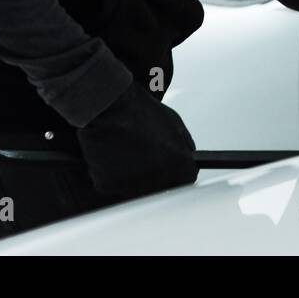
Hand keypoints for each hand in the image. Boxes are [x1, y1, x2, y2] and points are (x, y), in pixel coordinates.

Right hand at [75, 81, 197, 200]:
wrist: (109, 107)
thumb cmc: (140, 111)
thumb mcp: (175, 123)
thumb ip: (185, 145)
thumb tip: (189, 157)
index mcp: (178, 164)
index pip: (186, 179)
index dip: (178, 172)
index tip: (172, 168)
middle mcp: (159, 179)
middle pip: (160, 188)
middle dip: (155, 176)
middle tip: (144, 159)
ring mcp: (133, 186)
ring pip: (135, 190)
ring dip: (132, 179)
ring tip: (125, 155)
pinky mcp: (108, 187)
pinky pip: (112, 187)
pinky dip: (110, 177)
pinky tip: (111, 158)